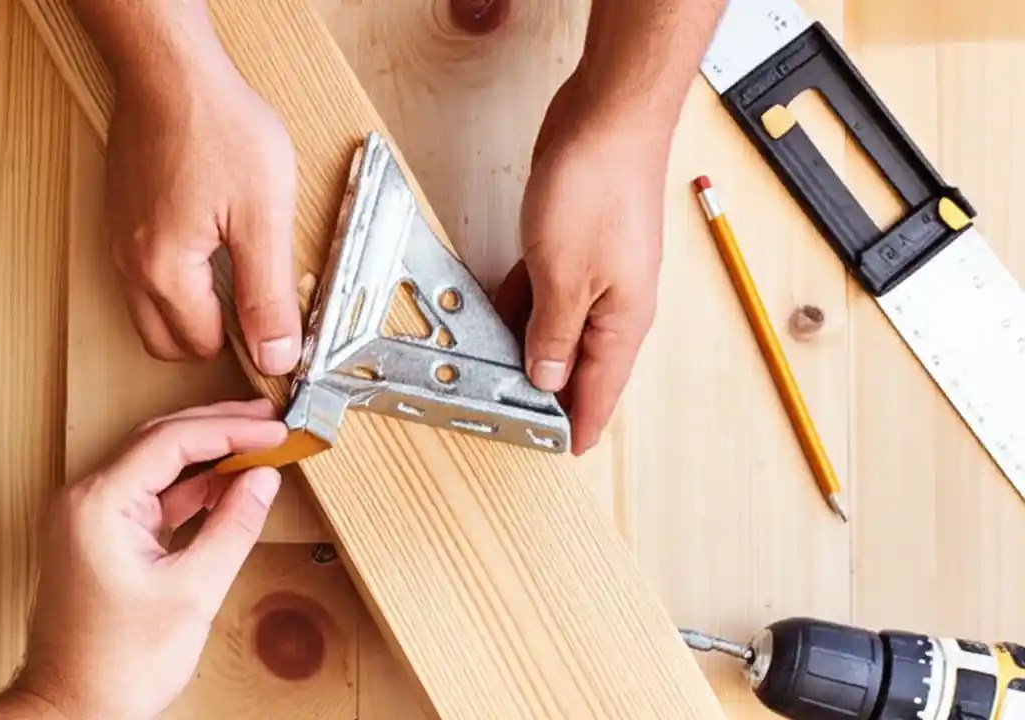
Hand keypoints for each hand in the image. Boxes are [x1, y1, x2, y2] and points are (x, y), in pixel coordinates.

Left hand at [10, 400, 287, 718]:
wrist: (73, 709)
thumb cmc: (115, 665)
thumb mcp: (192, 593)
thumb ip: (232, 527)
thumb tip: (262, 480)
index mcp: (99, 504)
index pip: (171, 440)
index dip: (229, 429)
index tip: (272, 429)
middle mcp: (86, 500)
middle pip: (161, 440)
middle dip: (220, 428)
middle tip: (270, 422)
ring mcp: (91, 516)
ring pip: (157, 464)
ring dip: (209, 455)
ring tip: (258, 446)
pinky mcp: (102, 535)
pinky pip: (152, 494)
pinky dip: (192, 488)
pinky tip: (229, 485)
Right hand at [104, 9, 301, 374]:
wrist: (169, 70)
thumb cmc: (214, 125)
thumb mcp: (262, 215)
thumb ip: (268, 293)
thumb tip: (275, 354)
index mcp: (164, 270)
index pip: (202, 347)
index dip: (246, 345)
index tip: (277, 327)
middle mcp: (131, 263)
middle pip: (168, 340)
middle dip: (213, 338)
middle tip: (256, 311)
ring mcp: (121, 240)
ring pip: (152, 309)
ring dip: (193, 310)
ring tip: (238, 277)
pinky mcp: (122, 218)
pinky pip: (144, 274)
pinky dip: (177, 280)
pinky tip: (212, 248)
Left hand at [496, 72, 667, 455]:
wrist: (607, 119)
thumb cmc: (600, 187)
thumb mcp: (565, 276)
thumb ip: (554, 333)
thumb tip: (546, 377)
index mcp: (622, 321)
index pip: (600, 392)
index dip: (578, 425)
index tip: (559, 452)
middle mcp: (613, 304)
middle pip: (579, 364)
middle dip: (549, 393)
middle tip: (515, 418)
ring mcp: (593, 274)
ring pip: (558, 328)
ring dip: (529, 350)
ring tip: (497, 376)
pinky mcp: (572, 246)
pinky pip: (545, 293)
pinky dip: (522, 309)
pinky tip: (498, 320)